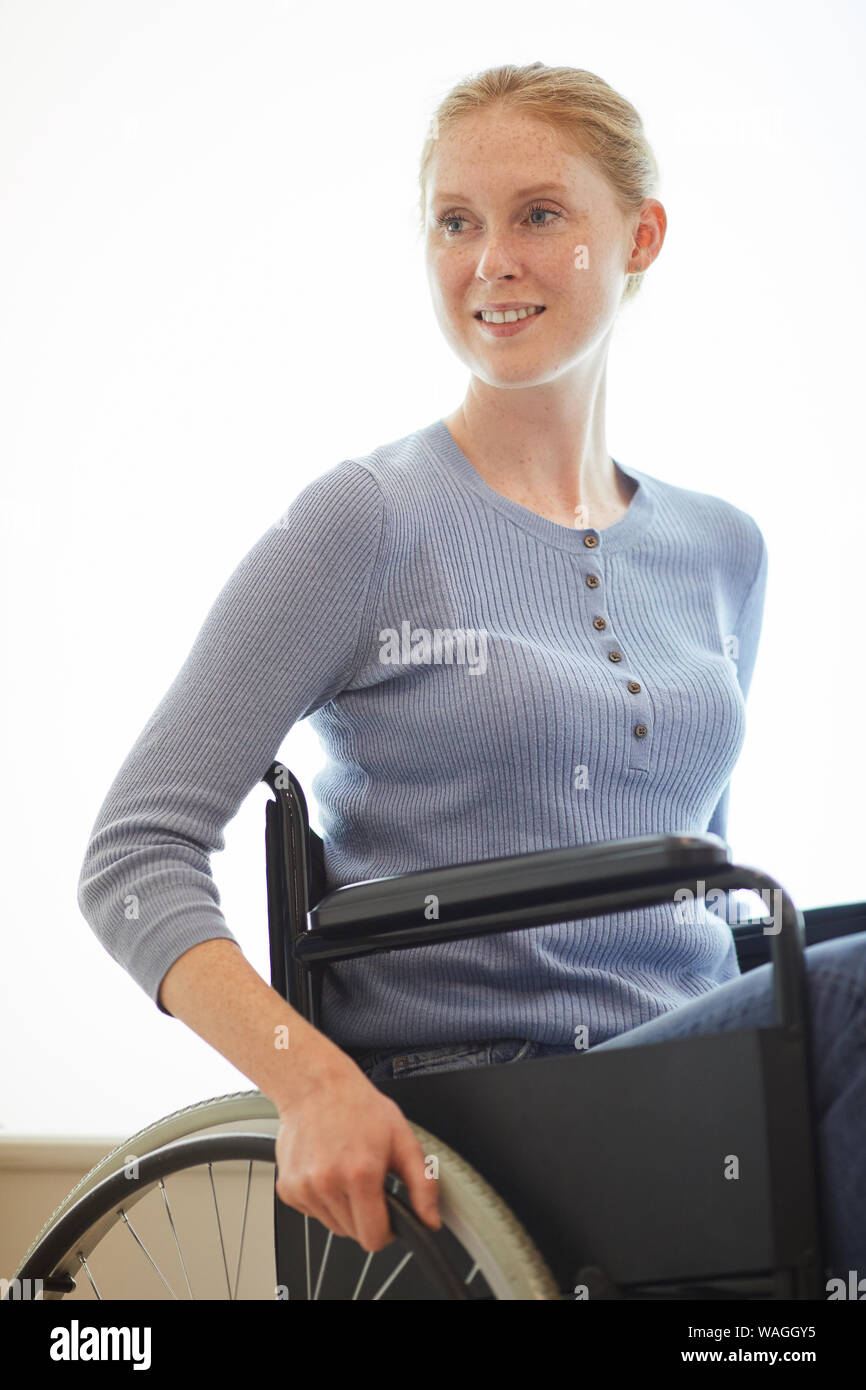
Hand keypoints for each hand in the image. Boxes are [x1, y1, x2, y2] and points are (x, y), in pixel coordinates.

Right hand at [274, 1054, 441, 1251]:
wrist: (316, 1086)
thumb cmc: (358, 1107)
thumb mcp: (403, 1139)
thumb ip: (423, 1184)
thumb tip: (430, 1220)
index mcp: (360, 1175)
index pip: (374, 1238)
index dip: (388, 1229)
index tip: (388, 1212)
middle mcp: (327, 1184)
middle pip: (354, 1235)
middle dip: (366, 1216)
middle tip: (368, 1181)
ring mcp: (303, 1188)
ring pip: (333, 1226)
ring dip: (344, 1209)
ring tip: (347, 1171)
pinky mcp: (287, 1189)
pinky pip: (313, 1214)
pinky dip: (324, 1201)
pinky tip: (328, 1170)